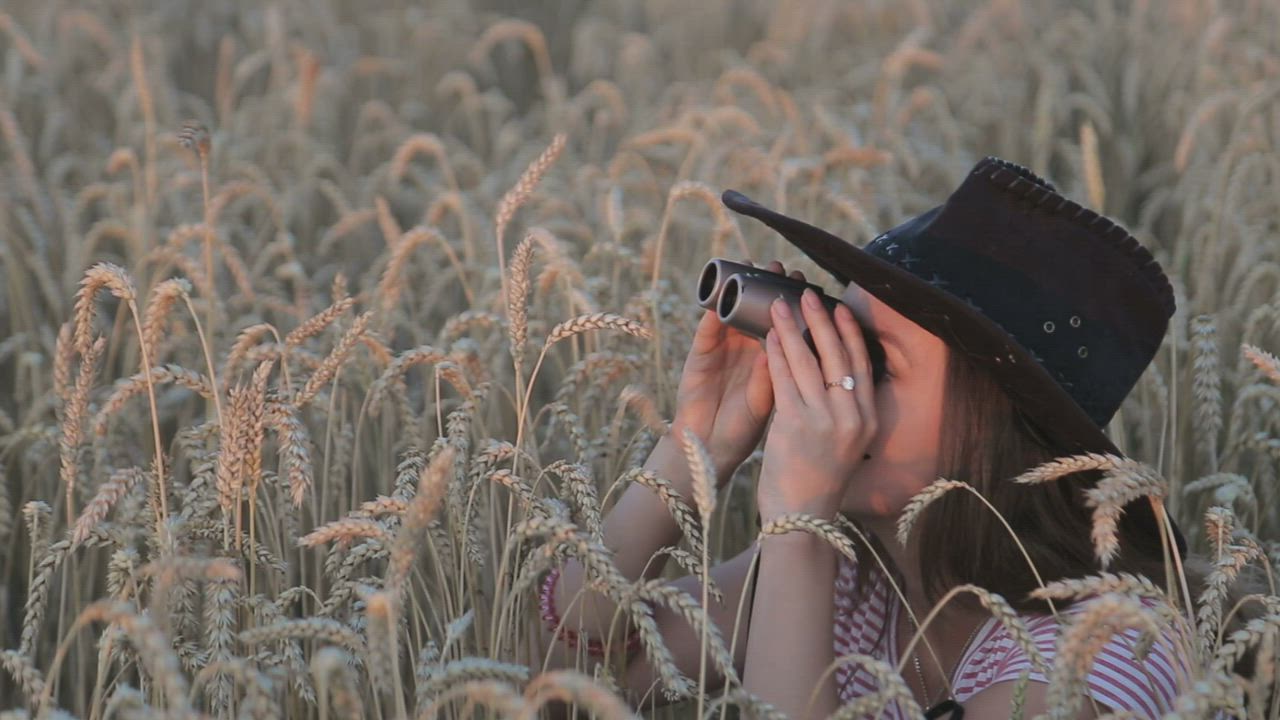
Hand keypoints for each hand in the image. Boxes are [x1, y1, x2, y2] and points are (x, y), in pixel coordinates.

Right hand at [671, 260, 805, 484]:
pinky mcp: (698, 358)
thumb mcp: (773, 400)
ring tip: (751, 270)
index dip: (794, 304)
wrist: (711, 449)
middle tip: (781, 266)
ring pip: (731, 312)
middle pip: (756, 310)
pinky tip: (718, 298)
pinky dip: (711, 314)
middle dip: (769, 287)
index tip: (810, 285)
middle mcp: (744, 348)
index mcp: (767, 357)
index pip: (782, 324)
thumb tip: (803, 352)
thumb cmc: (745, 427)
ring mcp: (720, 350)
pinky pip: (705, 332)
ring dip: (739, 290)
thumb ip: (782, 376)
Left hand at [756, 288, 877, 523]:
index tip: (839, 308)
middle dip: (821, 320)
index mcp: (867, 419)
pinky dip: (777, 354)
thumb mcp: (844, 444)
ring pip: (808, 362)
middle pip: (837, 356)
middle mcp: (851, 416)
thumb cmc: (817, 480)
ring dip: (793, 329)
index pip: (862, 365)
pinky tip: (768, 337)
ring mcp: (825, 420)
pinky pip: (784, 379)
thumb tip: (835, 377)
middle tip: (808, 294)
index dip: (850, 333)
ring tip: (780, 305)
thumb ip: (843, 412)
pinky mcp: (796, 424)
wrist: (802, 519)